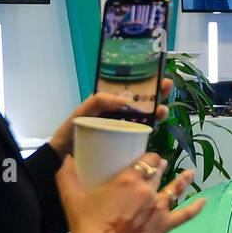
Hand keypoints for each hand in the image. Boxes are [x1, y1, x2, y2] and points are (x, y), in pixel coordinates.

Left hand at [48, 78, 174, 155]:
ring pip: (146, 118)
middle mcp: (119, 115)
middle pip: (143, 102)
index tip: (158, 75)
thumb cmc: (70, 131)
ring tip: (163, 109)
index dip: (145, 82)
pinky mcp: (126, 145)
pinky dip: (151, 132)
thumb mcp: (83, 111)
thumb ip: (99, 101)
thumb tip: (127, 99)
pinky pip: (141, 137)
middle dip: (157, 94)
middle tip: (167, 86)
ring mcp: (124, 130)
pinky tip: (156, 128)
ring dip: (157, 112)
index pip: (129, 90)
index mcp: (109, 104)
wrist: (63, 157)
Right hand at [57, 153, 204, 232]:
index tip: (148, 157)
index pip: (146, 159)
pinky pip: (184, 215)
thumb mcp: (71, 194)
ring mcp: (158, 208)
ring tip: (189, 173)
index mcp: (128, 178)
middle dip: (161, 166)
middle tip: (162, 165)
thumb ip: (67, 173)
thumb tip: (66, 157)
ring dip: (183, 180)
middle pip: (159, 172)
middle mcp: (147, 189)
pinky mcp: (163, 226)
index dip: (150, 156)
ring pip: (174, 189)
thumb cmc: (84, 223)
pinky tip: (204, 201)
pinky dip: (195, 208)